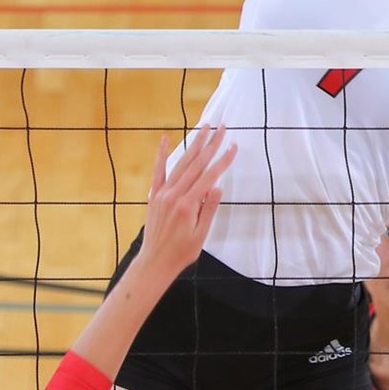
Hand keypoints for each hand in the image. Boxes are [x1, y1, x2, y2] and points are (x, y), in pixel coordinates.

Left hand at [137, 126, 235, 273]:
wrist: (155, 261)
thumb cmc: (181, 252)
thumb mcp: (200, 234)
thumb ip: (208, 209)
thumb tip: (217, 186)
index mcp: (187, 205)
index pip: (209, 176)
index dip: (223, 160)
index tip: (233, 146)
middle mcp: (173, 195)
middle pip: (196, 164)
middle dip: (211, 144)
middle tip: (222, 128)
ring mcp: (162, 193)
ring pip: (181, 163)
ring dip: (194, 144)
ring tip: (204, 128)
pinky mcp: (155, 194)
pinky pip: (159, 170)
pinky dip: (162, 154)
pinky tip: (165, 138)